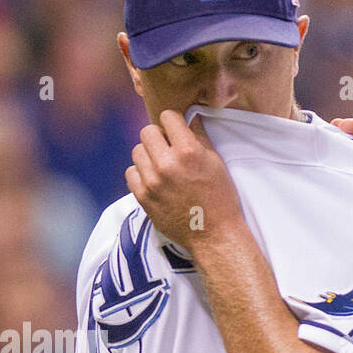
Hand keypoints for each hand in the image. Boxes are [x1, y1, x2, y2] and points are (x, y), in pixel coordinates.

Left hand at [126, 110, 244, 251]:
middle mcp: (167, 164)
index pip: (167, 117)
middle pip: (147, 131)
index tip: (177, 132)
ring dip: (148, 155)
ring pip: (137, 151)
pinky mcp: (143, 197)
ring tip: (161, 167)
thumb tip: (189, 118)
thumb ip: (200, 137)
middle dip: (158, 137)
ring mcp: (152, 182)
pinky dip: (140, 174)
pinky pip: (131, 172)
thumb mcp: (217, 163)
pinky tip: (154, 180)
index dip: (173, 123)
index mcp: (188, 151)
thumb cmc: (221, 199)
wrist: (215, 236)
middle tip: (168, 150)